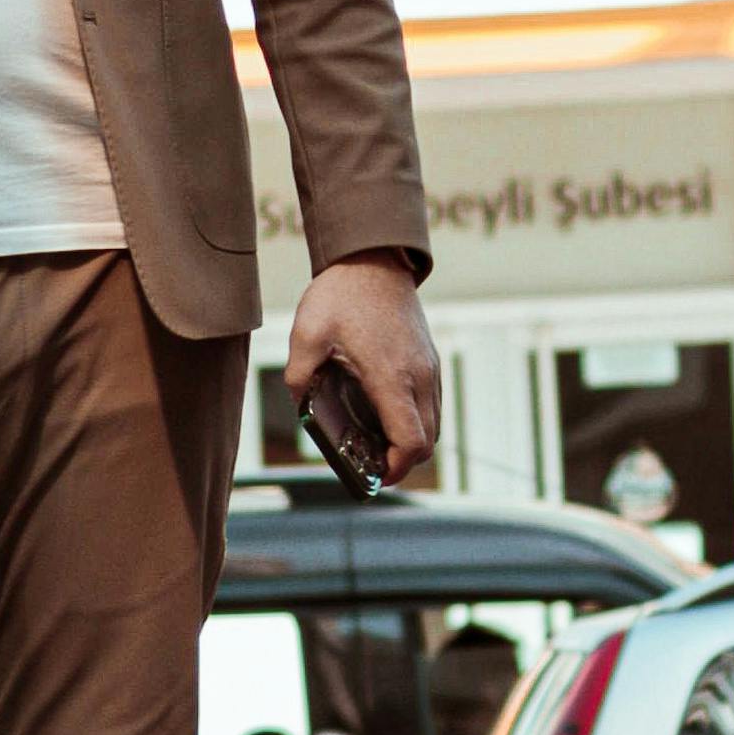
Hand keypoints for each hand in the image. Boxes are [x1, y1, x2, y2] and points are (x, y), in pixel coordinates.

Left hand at [284, 251, 440, 484]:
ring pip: (433, 425)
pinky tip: (384, 415)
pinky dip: (415, 420)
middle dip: (400, 462)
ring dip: (410, 441)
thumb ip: (299, 378)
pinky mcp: (430, 360)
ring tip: (374, 443)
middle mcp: (419, 376)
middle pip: (427, 442)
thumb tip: (302, 409)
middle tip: (368, 464)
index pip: (411, 441)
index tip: (373, 475)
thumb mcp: (306, 335)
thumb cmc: (340, 295)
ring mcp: (429, 368)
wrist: (373, 258)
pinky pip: (432, 404)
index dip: (395, 468)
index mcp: (391, 376)